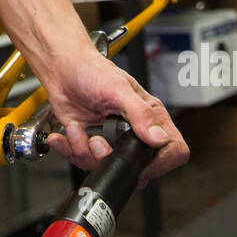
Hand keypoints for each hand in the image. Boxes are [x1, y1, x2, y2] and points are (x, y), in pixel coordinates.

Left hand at [42, 44, 188, 188]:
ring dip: (85, 150)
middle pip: (137, 167)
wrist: (62, 68)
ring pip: (106, 167)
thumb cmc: (92, 70)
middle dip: (111, 158)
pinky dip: (69, 147)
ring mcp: (111, 140)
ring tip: (78, 129)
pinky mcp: (89, 143)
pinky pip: (82, 160)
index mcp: (150, 117)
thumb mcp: (118, 89)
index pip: (173, 150)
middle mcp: (133, 131)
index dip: (162, 162)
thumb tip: (159, 139)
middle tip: (96, 140)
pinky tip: (69, 130)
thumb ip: (140, 114)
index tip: (139, 160)